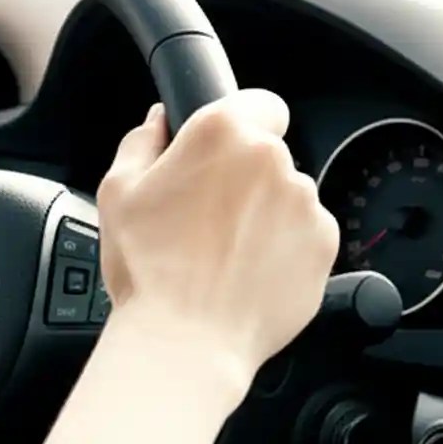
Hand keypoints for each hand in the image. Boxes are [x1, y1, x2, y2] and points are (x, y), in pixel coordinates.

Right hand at [95, 93, 338, 404]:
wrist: (186, 342)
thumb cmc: (149, 271)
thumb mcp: (118, 193)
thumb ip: (142, 143)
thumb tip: (158, 122)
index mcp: (221, 133)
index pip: (256, 101)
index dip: (240, 123)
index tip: (223, 151)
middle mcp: (271, 159)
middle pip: (268, 153)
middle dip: (244, 176)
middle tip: (207, 214)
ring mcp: (304, 203)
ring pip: (287, 194)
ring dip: (264, 212)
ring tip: (224, 252)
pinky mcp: (324, 245)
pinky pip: (304, 233)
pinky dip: (283, 247)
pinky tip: (246, 271)